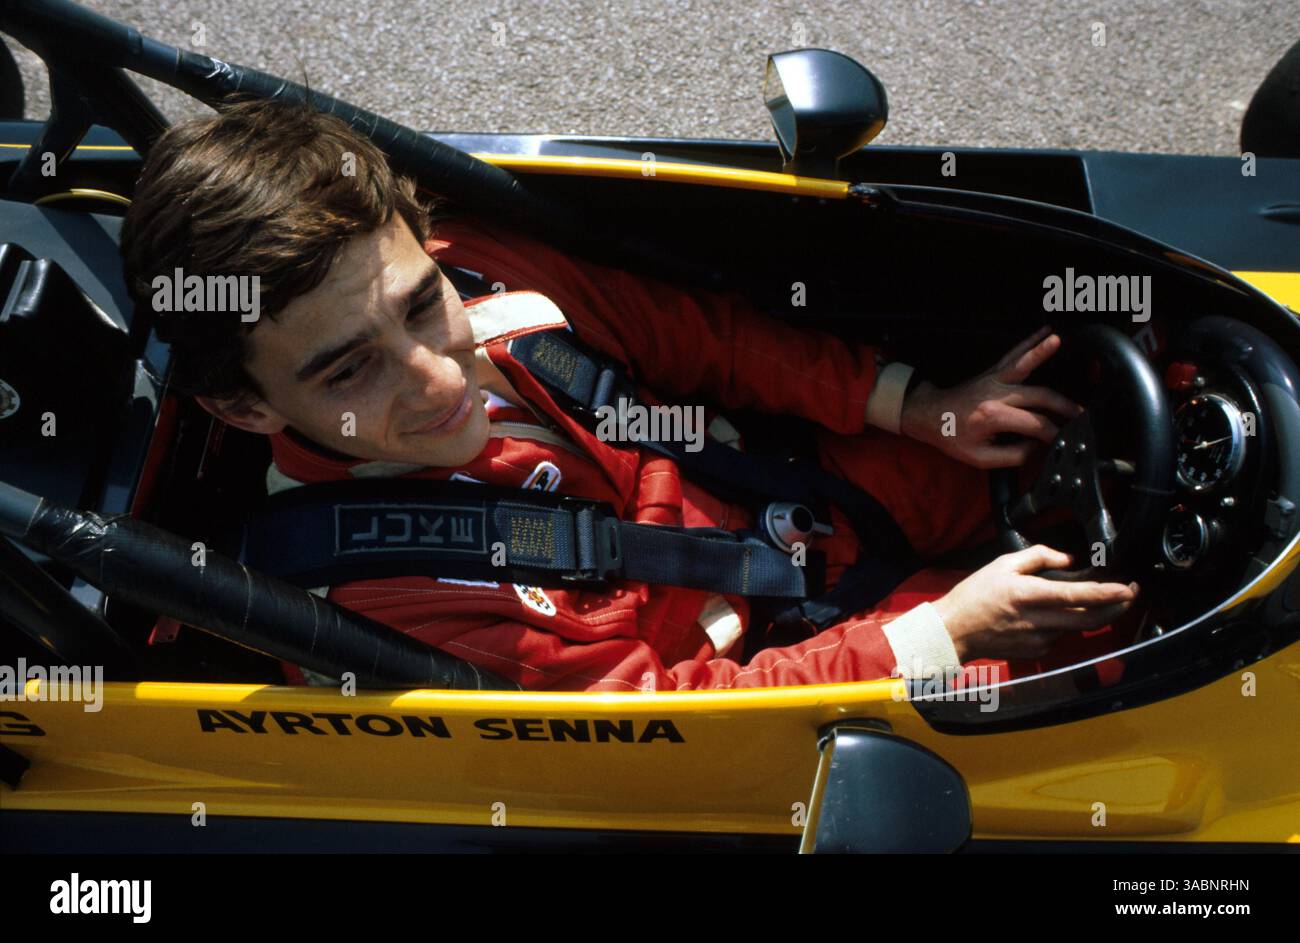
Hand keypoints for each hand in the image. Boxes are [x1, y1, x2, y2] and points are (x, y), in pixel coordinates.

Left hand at [899, 325, 1083, 468]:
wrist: (928, 416)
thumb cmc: (951, 437)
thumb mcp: (979, 458)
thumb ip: (1012, 455)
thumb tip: (1038, 448)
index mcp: (992, 416)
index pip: (1034, 424)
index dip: (1053, 433)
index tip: (1065, 440)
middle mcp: (995, 394)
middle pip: (1038, 395)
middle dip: (1063, 405)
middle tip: (1083, 414)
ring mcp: (993, 379)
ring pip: (1023, 364)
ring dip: (1042, 352)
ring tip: (1058, 341)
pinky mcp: (991, 372)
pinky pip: (1013, 355)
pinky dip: (1029, 343)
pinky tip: (1044, 331)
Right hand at [932, 544, 1138, 660]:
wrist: (954, 631)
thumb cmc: (975, 595)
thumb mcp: (1002, 564)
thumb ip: (1039, 556)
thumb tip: (1068, 559)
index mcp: (1028, 595)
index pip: (1076, 596)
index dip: (1106, 594)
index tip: (1127, 588)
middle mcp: (1037, 621)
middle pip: (1089, 619)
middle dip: (1116, 608)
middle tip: (1130, 594)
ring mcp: (1038, 640)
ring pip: (1076, 628)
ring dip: (1090, 615)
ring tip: (1095, 600)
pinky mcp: (1036, 651)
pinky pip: (1060, 635)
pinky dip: (1065, 624)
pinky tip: (1054, 615)